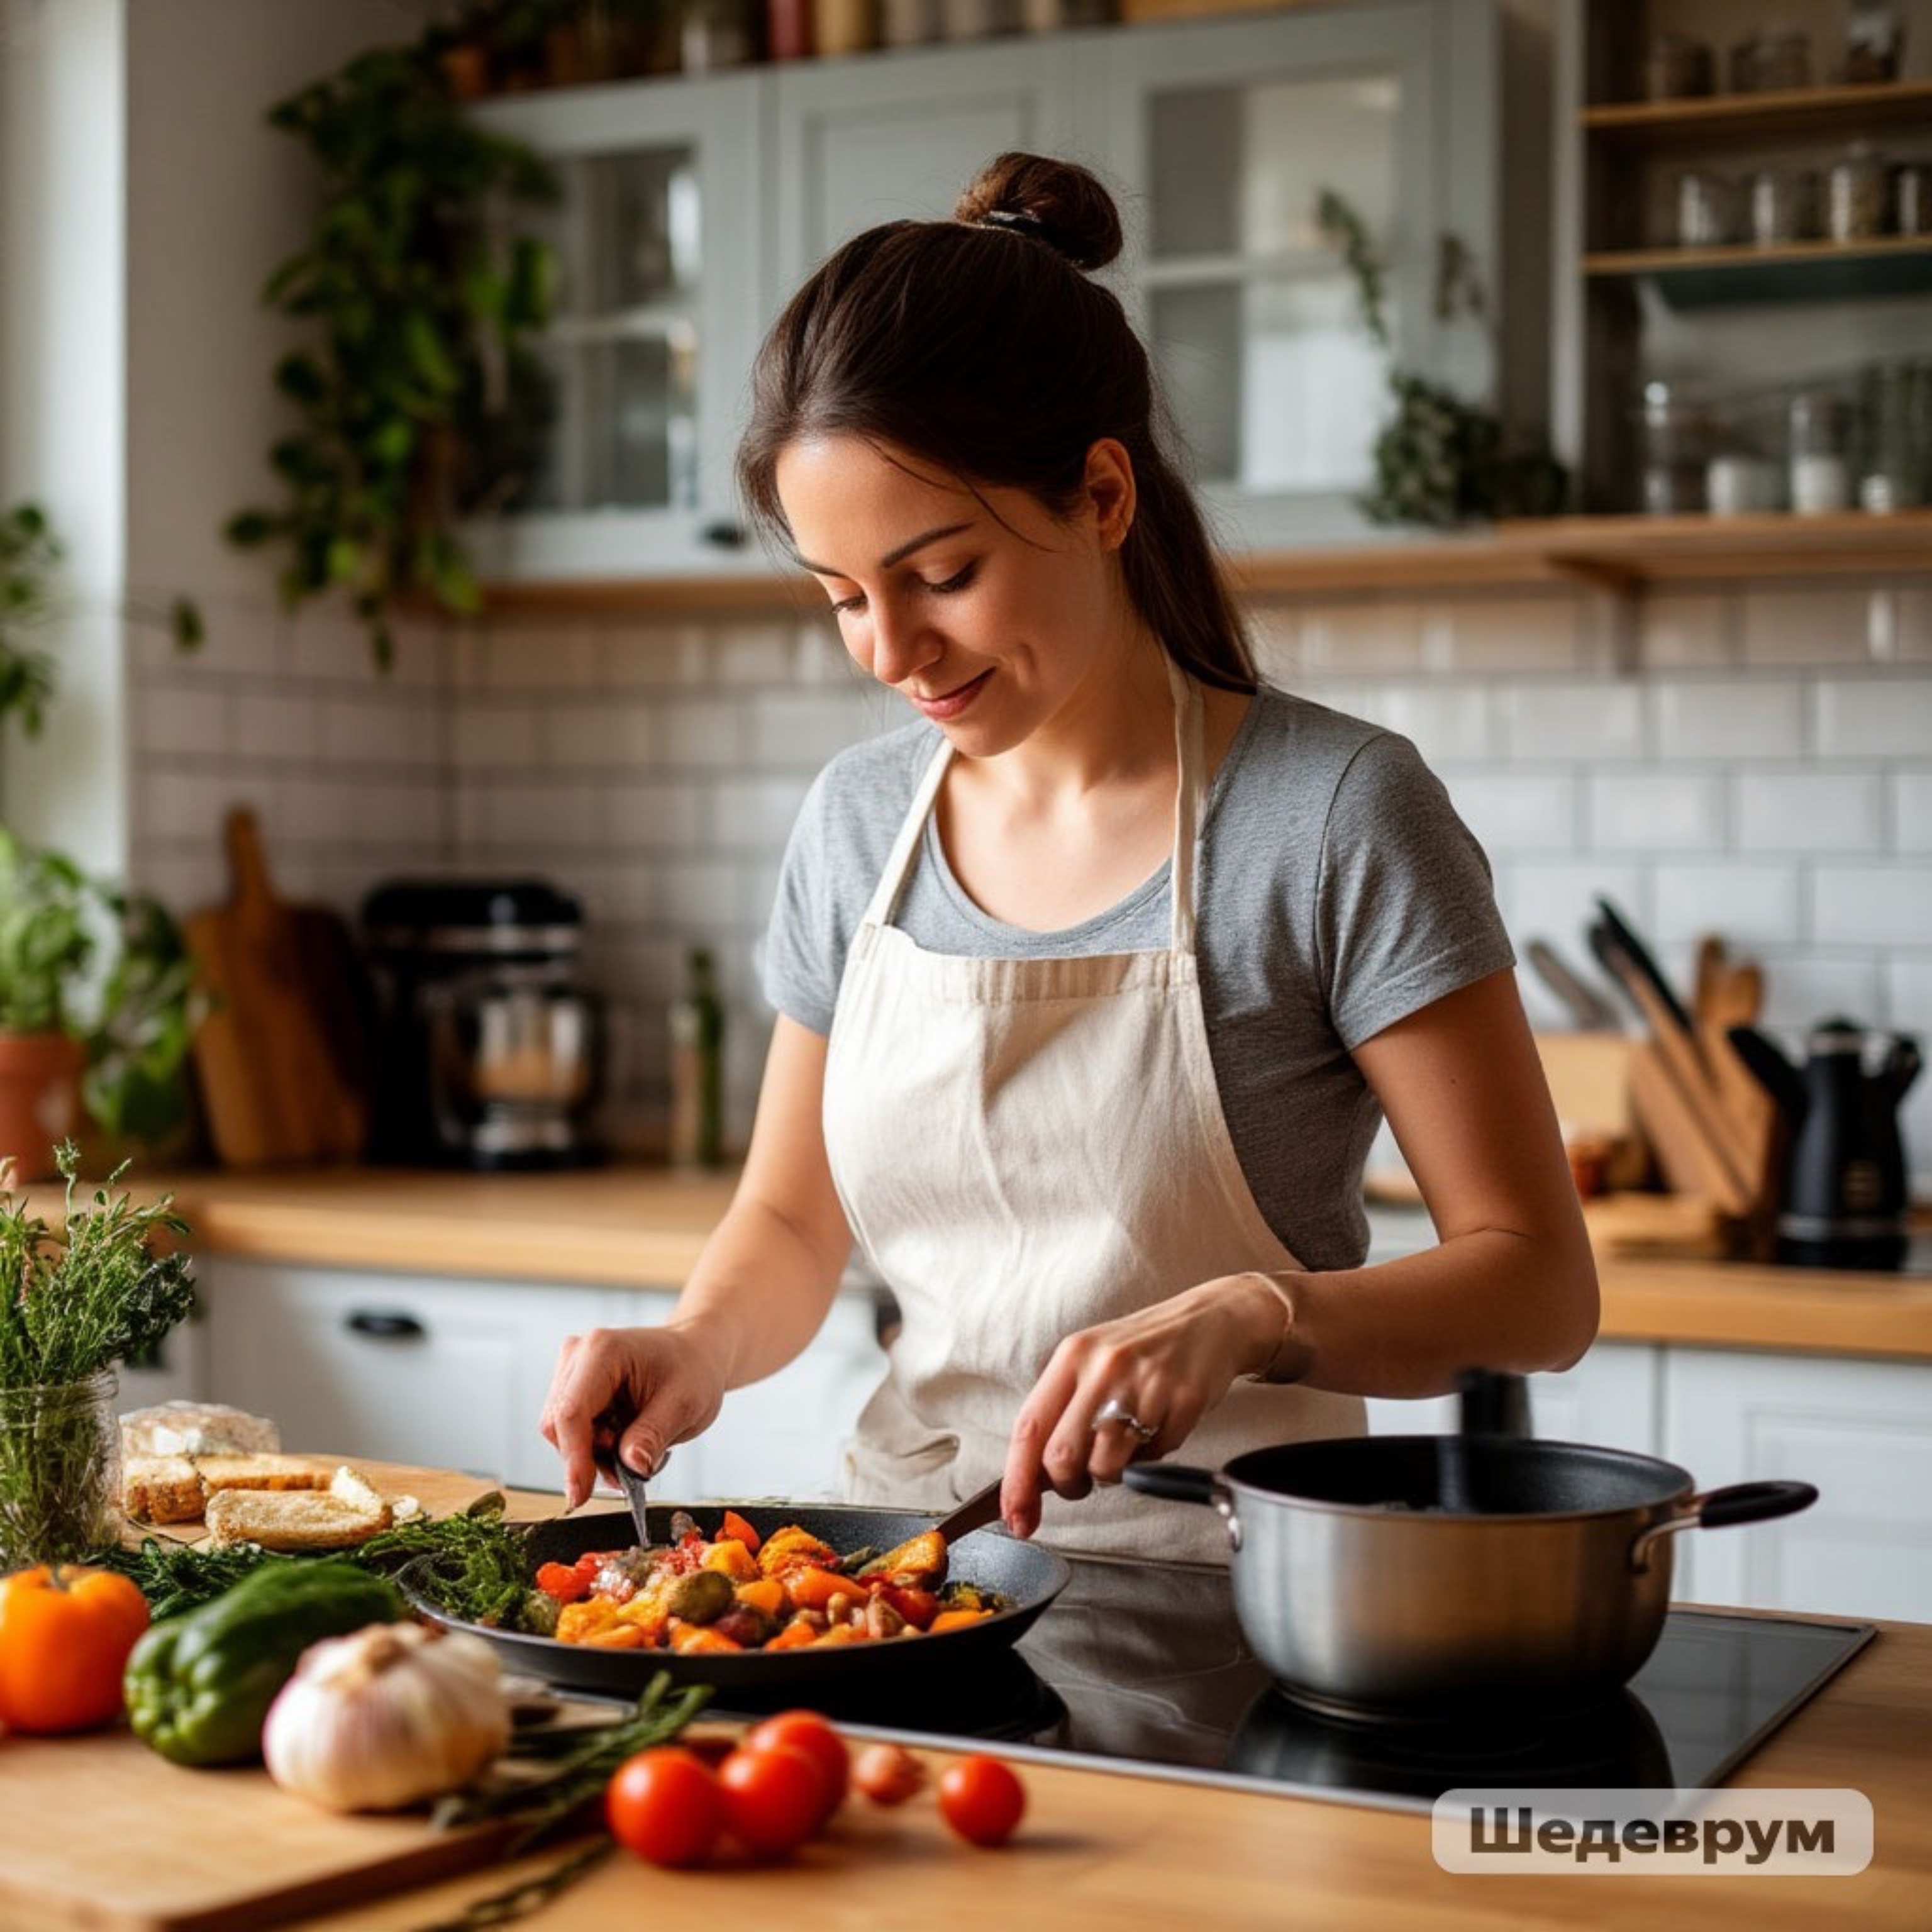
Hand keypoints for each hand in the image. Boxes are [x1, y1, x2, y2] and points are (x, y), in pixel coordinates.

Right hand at [539, 1325, 727, 1510]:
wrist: (695, 1355)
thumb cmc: (691, 1370)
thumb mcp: (684, 1405)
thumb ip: (653, 1436)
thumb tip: (632, 1466)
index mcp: (603, 1351)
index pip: (571, 1412)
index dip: (573, 1458)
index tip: (580, 1495)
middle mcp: (578, 1355)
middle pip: (559, 1425)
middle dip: (588, 1457)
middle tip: (628, 1471)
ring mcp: (572, 1369)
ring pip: (561, 1431)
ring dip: (593, 1453)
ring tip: (634, 1449)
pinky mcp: (573, 1385)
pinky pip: (570, 1429)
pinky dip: (594, 1445)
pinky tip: (623, 1438)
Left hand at [999, 1274, 1285, 1538]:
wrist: (1209, 1320)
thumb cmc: (1143, 1351)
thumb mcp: (1091, 1365)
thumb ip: (1059, 1413)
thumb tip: (1031, 1480)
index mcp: (1073, 1356)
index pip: (1029, 1428)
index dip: (1017, 1482)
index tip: (1017, 1518)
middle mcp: (1104, 1366)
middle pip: (1062, 1455)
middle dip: (1068, 1485)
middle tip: (1084, 1480)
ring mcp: (1146, 1382)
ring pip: (1107, 1464)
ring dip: (1113, 1473)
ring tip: (1126, 1447)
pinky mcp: (1183, 1399)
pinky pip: (1156, 1456)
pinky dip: (1154, 1456)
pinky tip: (1160, 1426)